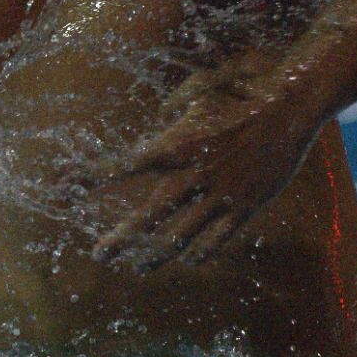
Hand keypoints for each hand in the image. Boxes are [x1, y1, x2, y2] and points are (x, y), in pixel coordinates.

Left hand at [88, 53, 324, 271]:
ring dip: (156, 254)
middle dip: (122, 237)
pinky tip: (186, 261)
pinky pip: (217, 238)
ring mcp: (221, 194)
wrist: (291, 109)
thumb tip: (159, 116)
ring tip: (137, 267)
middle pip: (149, 213)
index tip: (65, 186)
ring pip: (181, 234)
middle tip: (98, 254)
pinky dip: (199, 252)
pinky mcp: (245, 206)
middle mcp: (194, 173)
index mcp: (177, 143)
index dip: (92, 176)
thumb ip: (174, 105)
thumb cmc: (244, 91)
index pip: (125, 165)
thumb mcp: (201, 88)